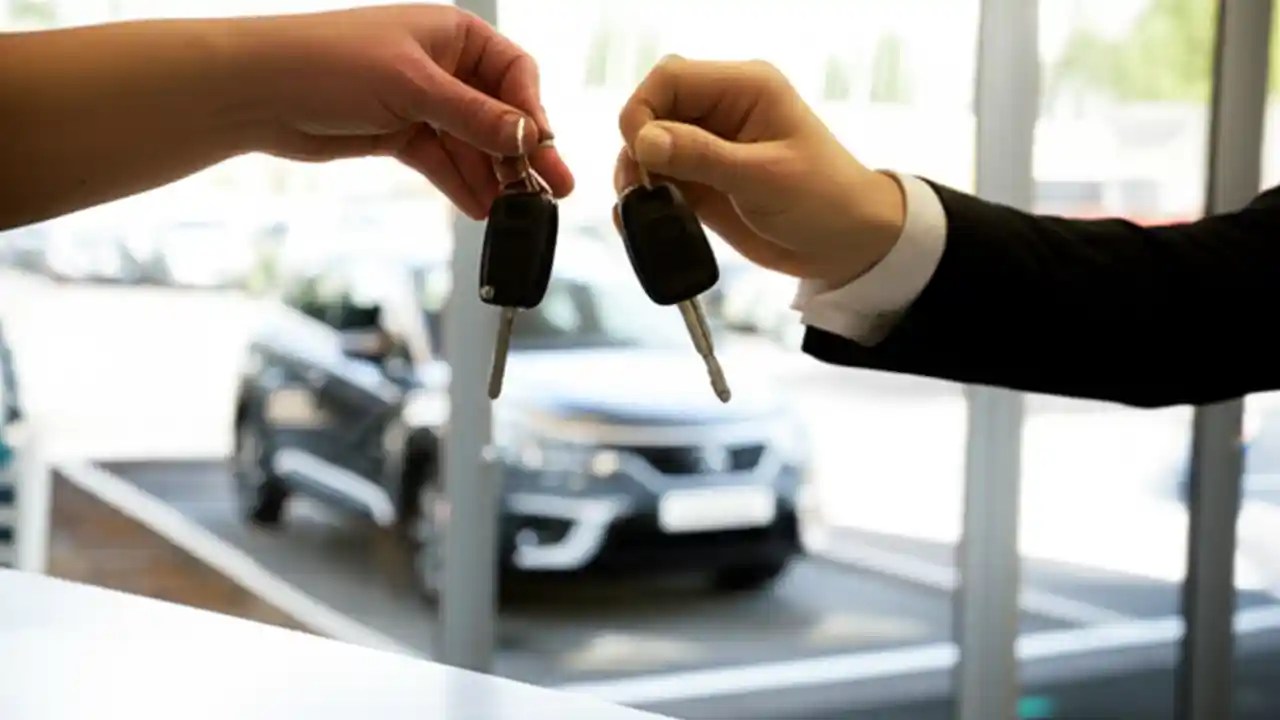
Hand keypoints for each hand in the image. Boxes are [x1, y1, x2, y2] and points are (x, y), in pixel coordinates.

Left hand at [236, 4, 572, 218]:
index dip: (532, 113)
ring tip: (514, 212)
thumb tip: (528, 137)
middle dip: (522, 153)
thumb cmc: (329, 63)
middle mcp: (442, 65)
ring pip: (472, 143)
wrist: (258, 90)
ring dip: (493, 176)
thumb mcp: (413, 86)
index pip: (514, 73)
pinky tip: (481, 208)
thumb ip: (474, 116)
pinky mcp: (399, 133)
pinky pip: (443, 161)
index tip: (542, 150)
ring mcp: (421, 101)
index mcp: (452, 34)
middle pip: (499, 113)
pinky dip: (461, 184)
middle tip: (551, 190)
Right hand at [614, 57, 903, 285]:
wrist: (847, 246)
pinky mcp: (703, 178)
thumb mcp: (763, 178)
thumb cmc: (824, 201)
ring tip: (643, 208)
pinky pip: (660, 176)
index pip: (670, 78)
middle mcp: (722, 108)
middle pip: (653, 108)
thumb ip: (701, 157)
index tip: (642, 156)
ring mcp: (710, 144)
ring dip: (637, 174)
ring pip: (649, 144)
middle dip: (637, 145)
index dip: (644, 112)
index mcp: (744, 88)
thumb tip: (644, 140)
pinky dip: (646, 195)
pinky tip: (644, 218)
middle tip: (640, 188)